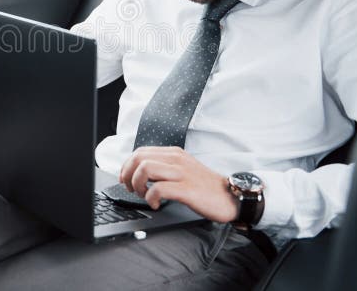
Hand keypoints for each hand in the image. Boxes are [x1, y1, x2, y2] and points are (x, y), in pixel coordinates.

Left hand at [118, 146, 238, 222]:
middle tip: (132, 190)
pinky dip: (151, 198)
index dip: (127, 166)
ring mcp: (181, 173)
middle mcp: (176, 159)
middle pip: (139, 158)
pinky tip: (156, 204)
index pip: (140, 151)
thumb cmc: (205, 187)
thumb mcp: (183, 169)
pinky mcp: (186, 189)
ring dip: (138, 185)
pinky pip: (159, 189)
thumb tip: (140, 173)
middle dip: (128, 175)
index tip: (125, 180)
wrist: (230, 197)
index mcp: (173, 153)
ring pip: (145, 169)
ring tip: (144, 196)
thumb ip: (165, 167)